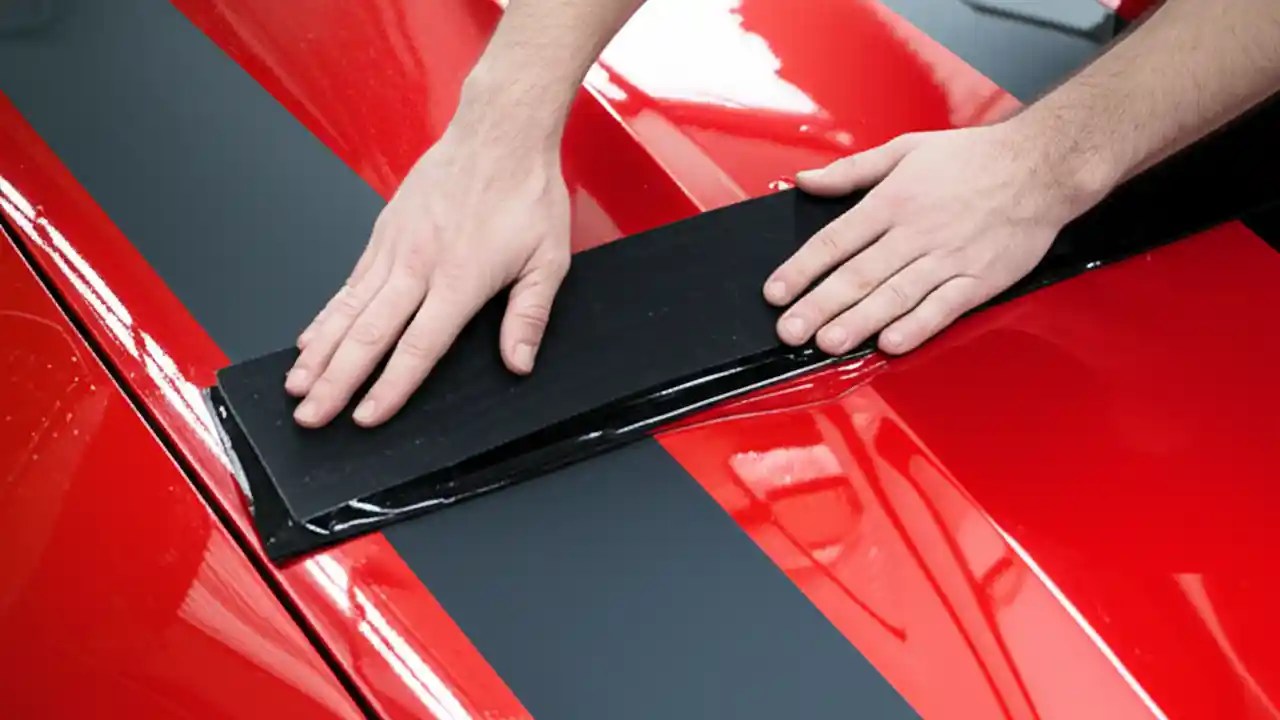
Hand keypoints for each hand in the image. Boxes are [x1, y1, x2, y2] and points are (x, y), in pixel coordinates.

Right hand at [285, 128, 570, 427]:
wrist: (499, 132)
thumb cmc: (525, 192)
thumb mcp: (549, 259)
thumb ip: (529, 315)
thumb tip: (519, 363)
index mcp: (459, 280)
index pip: (417, 348)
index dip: (389, 387)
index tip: (364, 417)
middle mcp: (418, 266)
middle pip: (369, 336)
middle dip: (335, 381)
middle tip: (310, 416)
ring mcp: (395, 247)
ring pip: (348, 310)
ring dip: (319, 353)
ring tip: (296, 386)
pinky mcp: (384, 232)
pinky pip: (350, 282)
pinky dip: (327, 314)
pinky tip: (310, 338)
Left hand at [765, 122, 1107, 355]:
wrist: (1042, 165)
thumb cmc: (973, 158)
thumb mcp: (905, 150)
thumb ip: (851, 170)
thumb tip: (805, 181)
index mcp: (893, 201)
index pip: (836, 240)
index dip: (802, 269)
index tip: (775, 292)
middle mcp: (916, 231)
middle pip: (858, 274)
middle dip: (819, 305)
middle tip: (790, 330)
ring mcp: (947, 258)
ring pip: (895, 295)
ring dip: (859, 321)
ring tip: (828, 343)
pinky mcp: (978, 279)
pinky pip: (942, 307)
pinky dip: (916, 326)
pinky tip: (890, 343)